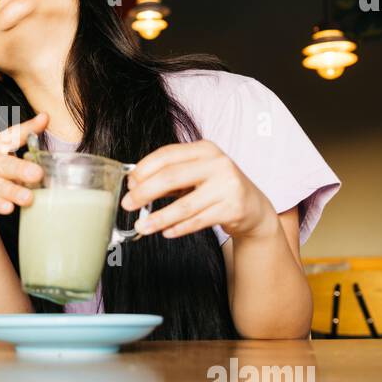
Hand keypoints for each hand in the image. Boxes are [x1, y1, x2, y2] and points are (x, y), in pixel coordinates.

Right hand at [0, 113, 48, 224]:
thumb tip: (46, 125)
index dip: (29, 128)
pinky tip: (8, 208)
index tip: (44, 120)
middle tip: (38, 173)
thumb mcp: (2, 153)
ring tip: (28, 198)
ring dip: (13, 191)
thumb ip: (23, 142)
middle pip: (3, 163)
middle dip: (20, 169)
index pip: (12, 135)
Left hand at [121, 140, 277, 240]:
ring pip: (184, 205)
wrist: (253, 207)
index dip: (143, 169)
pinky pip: (197, 221)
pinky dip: (178, 228)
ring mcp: (228, 186)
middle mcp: (218, 164)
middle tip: (128, 204)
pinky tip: (165, 232)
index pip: (167, 155)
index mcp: (205, 149)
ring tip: (142, 225)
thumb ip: (170, 175)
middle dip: (144, 192)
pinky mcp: (233, 208)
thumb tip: (136, 185)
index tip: (129, 183)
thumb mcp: (197, 174)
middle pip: (171, 177)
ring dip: (158, 218)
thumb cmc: (217, 188)